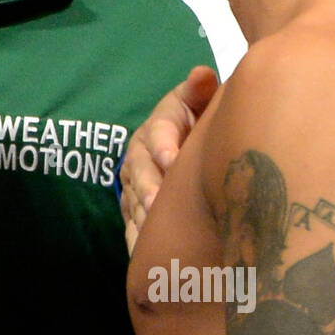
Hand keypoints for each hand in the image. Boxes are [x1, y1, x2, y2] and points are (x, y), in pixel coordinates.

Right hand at [120, 64, 216, 250]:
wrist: (175, 141)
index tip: (171, 160)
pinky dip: (138, 244)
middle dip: (148, 189)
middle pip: (140, 173)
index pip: (157, 134)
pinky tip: (147, 261)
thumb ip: (199, 90)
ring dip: (142, 219)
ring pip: (134, 202)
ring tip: (154, 237)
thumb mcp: (195, 100)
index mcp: (157, 127)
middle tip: (157, 203)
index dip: (163, 146)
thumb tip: (202, 74)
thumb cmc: (193, 119)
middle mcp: (139, 156)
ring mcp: (133, 184)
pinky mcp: (133, 208)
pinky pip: (132, 227)